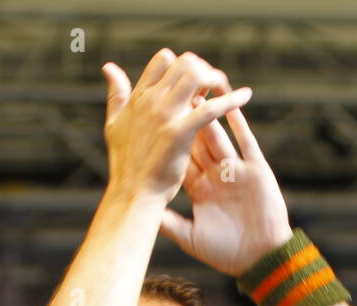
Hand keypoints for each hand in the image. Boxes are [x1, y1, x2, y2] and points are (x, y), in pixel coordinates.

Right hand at [100, 50, 252, 205]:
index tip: (193, 82)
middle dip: (204, 69)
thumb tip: (109, 67)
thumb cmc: (125, 164)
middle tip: (214, 85)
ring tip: (226, 89)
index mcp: (138, 97)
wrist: (131, 194)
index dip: (182, 65)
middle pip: (184, 63)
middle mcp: (151, 100)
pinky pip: (210, 108)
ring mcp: (165, 115)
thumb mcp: (114, 123)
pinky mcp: (180, 132)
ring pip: (196, 75)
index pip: (163, 59)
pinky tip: (246, 95)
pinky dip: (231, 99)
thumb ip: (116, 95)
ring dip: (216, 78)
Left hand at [158, 99, 292, 278]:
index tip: (152, 119)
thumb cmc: (226, 253)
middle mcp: (216, 176)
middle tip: (171, 94)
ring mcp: (237, 171)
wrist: (261, 261)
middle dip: (185, 119)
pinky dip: (239, 124)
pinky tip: (230, 104)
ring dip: (208, 115)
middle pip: (197, 142)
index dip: (167, 139)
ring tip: (196, 91)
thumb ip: (168, 223)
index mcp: (200, 189)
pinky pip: (246, 143)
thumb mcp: (190, 238)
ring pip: (219, 137)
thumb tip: (141, 212)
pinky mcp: (257, 171)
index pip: (180, 158)